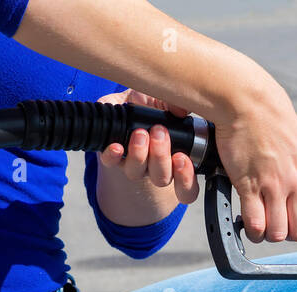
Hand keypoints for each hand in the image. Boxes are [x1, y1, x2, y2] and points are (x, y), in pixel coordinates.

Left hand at [96, 89, 199, 204]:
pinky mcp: (111, 157)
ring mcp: (132, 164)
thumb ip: (174, 104)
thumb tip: (181, 111)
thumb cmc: (149, 105)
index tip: (182, 158)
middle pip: (161, 178)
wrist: (124, 102)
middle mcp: (154, 168)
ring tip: (140, 133)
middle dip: (161, 156)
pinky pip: (110, 163)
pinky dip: (112, 156)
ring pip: (137, 173)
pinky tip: (115, 146)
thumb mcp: (163, 100)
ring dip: (139, 154)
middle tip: (159, 132)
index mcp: (174, 161)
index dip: (185, 178)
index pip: (186, 187)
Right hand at [210, 83, 296, 242]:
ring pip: (278, 233)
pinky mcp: (249, 186)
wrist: (248, 103)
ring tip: (263, 224)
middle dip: (291, 235)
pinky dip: (252, 231)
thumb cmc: (274, 120)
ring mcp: (274, 185)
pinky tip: (248, 222)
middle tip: (281, 225)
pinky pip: (255, 224)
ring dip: (270, 234)